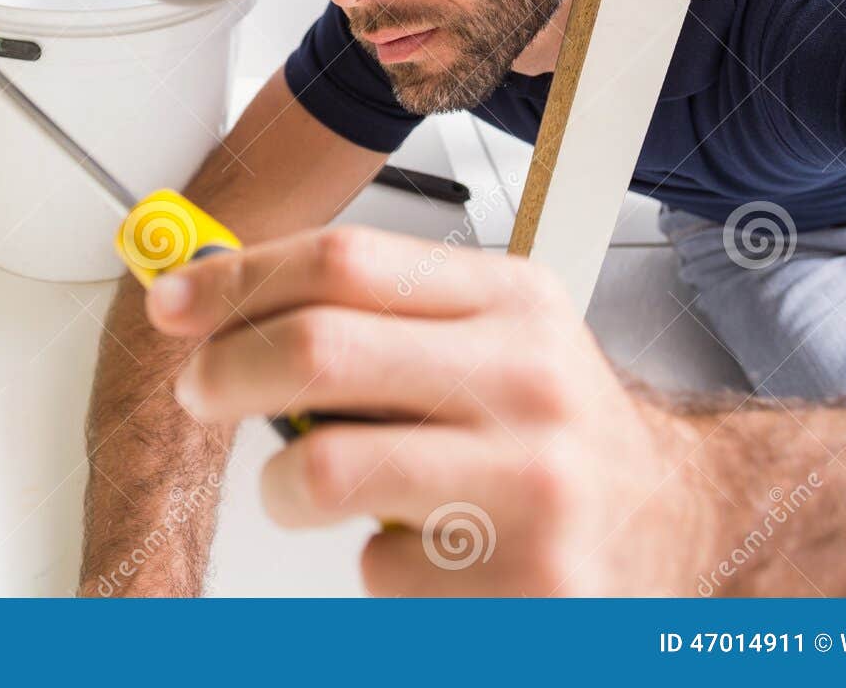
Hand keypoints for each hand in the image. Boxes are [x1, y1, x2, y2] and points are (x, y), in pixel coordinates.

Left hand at [145, 226, 721, 595]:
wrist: (669, 520)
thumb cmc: (549, 426)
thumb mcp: (485, 335)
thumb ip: (369, 313)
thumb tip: (216, 301)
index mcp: (512, 301)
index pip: (344, 262)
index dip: (237, 280)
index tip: (176, 304)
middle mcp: (530, 381)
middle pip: (320, 350)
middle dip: (225, 371)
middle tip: (201, 391)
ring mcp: (533, 485)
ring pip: (327, 471)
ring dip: (285, 488)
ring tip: (315, 490)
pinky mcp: (529, 582)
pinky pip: (380, 569)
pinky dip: (377, 563)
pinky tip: (428, 550)